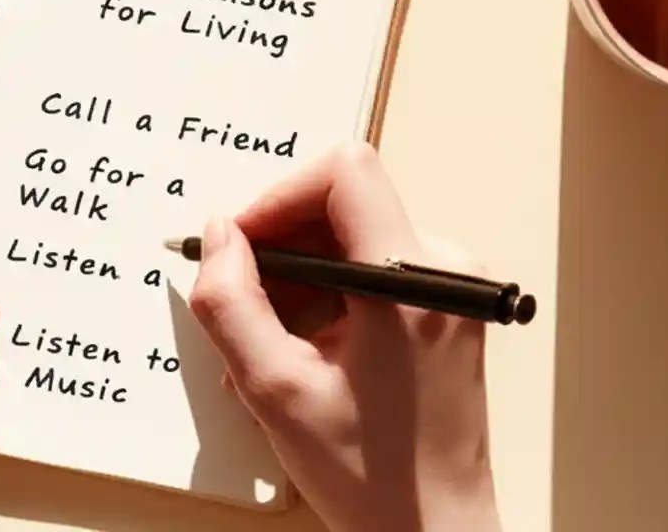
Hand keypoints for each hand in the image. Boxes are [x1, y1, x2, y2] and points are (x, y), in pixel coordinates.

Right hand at [189, 143, 501, 531]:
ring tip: (264, 349)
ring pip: (352, 239)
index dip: (279, 195)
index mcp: (411, 281)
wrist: (436, 530)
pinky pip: (371, 270)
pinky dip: (325, 298)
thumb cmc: (371, 475)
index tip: (240, 245)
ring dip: (295, 282)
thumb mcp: (276, 391)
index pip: (346, 172)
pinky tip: (299, 353)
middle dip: (279, 247)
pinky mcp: (444, 306)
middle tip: (238, 307)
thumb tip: (218, 237)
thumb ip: (233, 304)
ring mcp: (449, 286)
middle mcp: (443, 268)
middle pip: (344, 205)